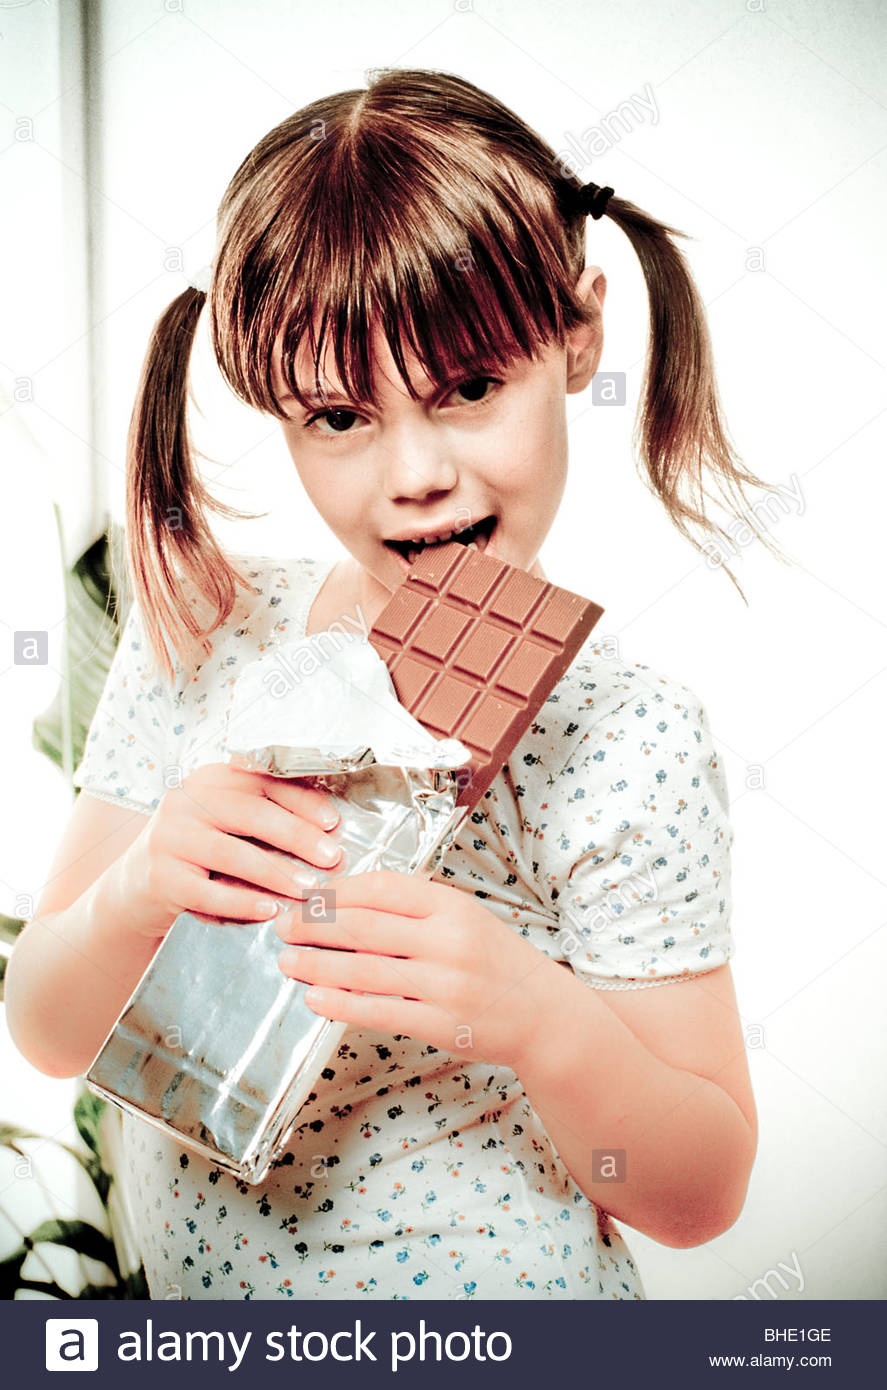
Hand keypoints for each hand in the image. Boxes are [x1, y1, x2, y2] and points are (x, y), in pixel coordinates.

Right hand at [118, 762, 344, 938]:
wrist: (137, 884)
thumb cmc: (197, 851)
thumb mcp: (225, 822)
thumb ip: (263, 816)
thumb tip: (326, 829)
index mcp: (208, 779)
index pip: (261, 780)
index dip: (301, 800)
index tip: (333, 822)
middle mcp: (185, 801)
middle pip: (250, 812)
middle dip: (297, 836)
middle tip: (331, 857)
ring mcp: (169, 838)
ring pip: (232, 853)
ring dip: (276, 873)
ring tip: (308, 888)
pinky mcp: (160, 878)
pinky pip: (208, 893)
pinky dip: (242, 903)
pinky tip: (269, 909)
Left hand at [274, 869, 562, 1069]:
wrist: (542, 1013)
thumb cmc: (495, 960)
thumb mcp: (463, 917)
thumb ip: (412, 909)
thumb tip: (343, 904)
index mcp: (451, 905)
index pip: (380, 889)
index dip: (334, 892)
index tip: (305, 897)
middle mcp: (448, 940)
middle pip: (363, 926)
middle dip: (314, 925)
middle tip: (282, 926)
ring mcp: (445, 984)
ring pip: (363, 969)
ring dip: (317, 964)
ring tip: (287, 962)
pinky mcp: (443, 1025)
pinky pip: (380, 1011)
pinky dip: (342, 1005)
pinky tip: (315, 998)